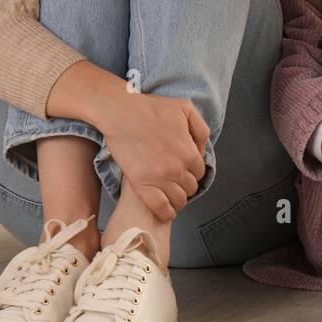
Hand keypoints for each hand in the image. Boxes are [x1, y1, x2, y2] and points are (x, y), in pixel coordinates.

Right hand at [98, 90, 208, 221]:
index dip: (193, 171)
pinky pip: (159, 207)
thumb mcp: (185, 109)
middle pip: (190, 188)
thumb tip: (201, 149)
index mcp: (189, 152)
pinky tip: (166, 212)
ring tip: (171, 195)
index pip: (200, 172)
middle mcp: (177, 168)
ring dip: (177, 199)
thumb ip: (200, 129)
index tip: (185, 170)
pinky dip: (165, 213)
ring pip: (178, 200)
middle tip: (176, 181)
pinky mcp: (140, 184)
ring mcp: (159, 178)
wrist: (120, 112)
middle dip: (185, 185)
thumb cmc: (150, 108)